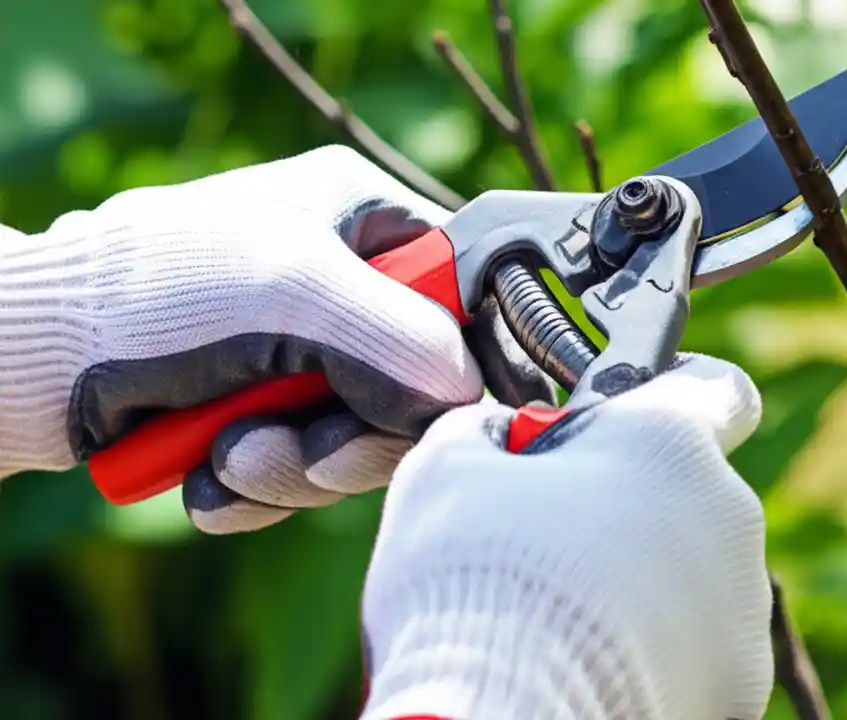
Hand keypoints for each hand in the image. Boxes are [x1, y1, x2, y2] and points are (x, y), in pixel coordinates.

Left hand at [0, 146, 481, 532]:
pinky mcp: (258, 408)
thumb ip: (401, 337)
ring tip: (231, 461)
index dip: (456, 361)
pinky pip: (299, 471)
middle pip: (411, 387)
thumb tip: (466, 394)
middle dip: (353, 437)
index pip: (460, 294)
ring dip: (294, 471)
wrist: (30, 358)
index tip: (426, 411)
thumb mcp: (292, 293)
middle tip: (306, 452)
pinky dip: (256, 489)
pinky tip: (208, 477)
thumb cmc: (154, 292)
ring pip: (353, 441)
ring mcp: (297, 351)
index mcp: (361, 218)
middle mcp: (340, 284)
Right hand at [360, 354, 772, 719]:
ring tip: (562, 612)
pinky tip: (588, 660)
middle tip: (550, 534)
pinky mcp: (739, 680)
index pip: (717, 388)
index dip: (674, 393)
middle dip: (629, 500)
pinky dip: (653, 646)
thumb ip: (492, 431)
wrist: (500, 714)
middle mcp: (727, 515)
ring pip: (691, 568)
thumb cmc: (474, 579)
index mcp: (669, 442)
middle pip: (686, 488)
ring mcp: (741, 606)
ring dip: (641, 576)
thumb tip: (501, 440)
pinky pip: (696, 642)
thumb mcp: (451, 466)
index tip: (630, 421)